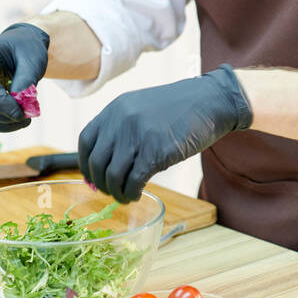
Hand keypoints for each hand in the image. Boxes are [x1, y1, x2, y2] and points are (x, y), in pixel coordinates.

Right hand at [0, 23, 49, 133]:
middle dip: (0, 118)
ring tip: (20, 122)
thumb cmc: (27, 49)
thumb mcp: (33, 59)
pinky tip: (8, 123)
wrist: (20, 45)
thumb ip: (26, 80)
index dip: (2, 103)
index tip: (22, 113)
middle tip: (25, 120)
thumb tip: (20, 105)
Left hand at [79, 64, 253, 202]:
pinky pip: (133, 181)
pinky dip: (131, 193)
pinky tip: (137, 194)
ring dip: (116, 192)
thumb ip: (122, 129)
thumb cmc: (180, 108)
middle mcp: (122, 121)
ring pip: (113, 176)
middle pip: (96, 162)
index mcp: (116, 108)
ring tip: (126, 196)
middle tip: (111, 191)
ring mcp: (138, 136)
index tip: (93, 177)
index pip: (86, 141)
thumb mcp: (142, 108)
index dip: (85, 163)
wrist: (211, 101)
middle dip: (101, 183)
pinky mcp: (156, 152)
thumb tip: (104, 166)